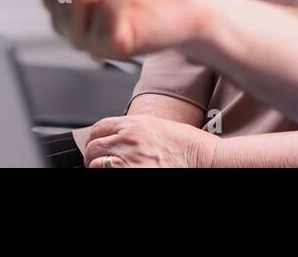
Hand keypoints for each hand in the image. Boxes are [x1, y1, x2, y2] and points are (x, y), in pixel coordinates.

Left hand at [83, 115, 218, 167]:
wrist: (203, 157)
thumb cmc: (188, 143)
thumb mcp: (159, 126)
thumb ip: (136, 129)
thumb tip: (120, 136)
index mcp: (134, 124)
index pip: (100, 127)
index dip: (96, 137)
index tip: (97, 143)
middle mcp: (128, 139)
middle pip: (94, 146)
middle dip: (94, 154)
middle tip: (99, 160)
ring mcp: (128, 159)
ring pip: (95, 163)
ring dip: (98, 167)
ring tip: (107, 169)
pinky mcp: (131, 173)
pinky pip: (106, 174)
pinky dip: (106, 173)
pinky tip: (115, 172)